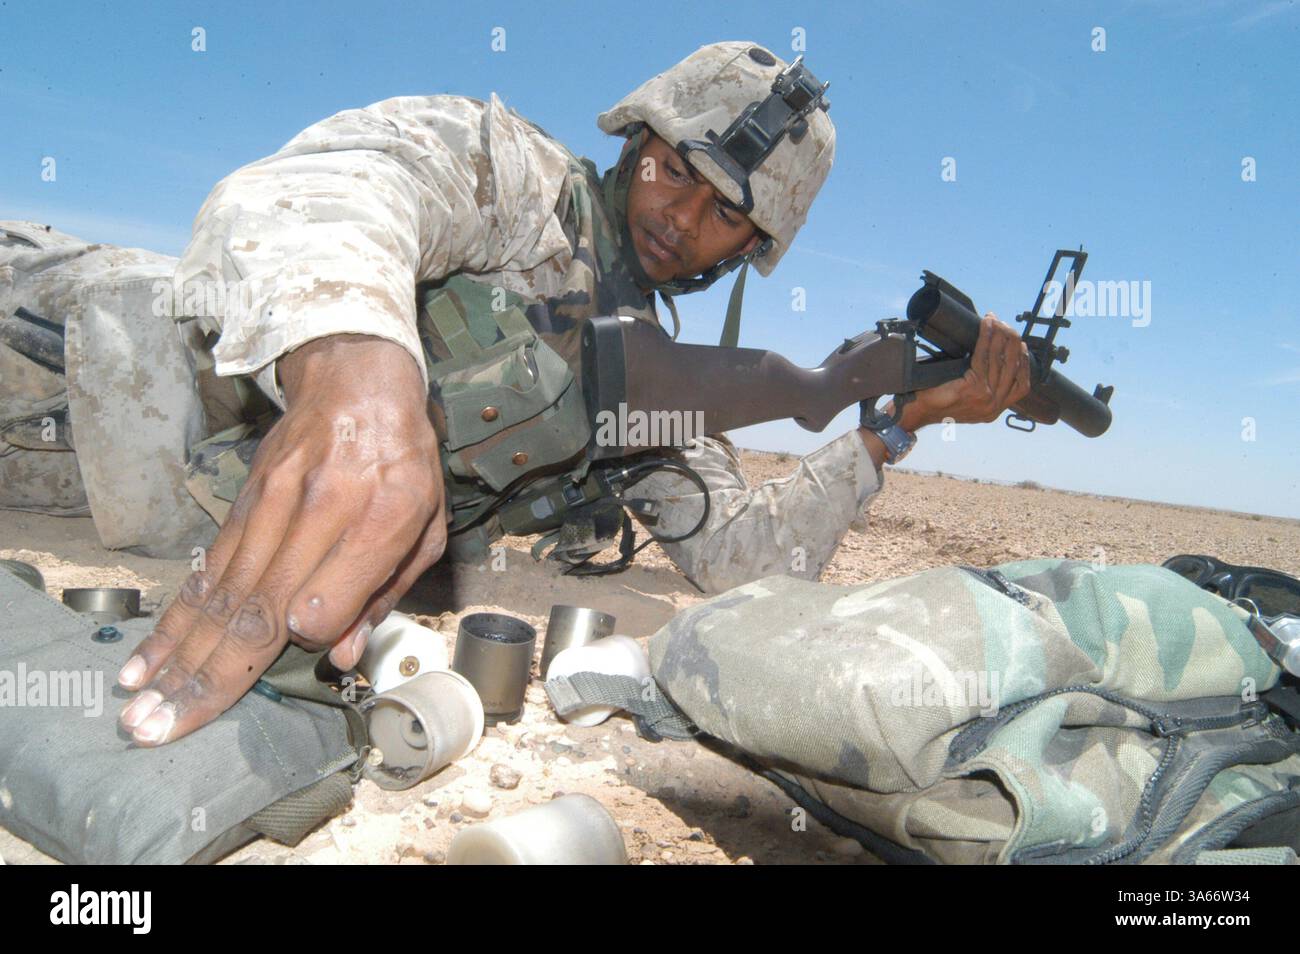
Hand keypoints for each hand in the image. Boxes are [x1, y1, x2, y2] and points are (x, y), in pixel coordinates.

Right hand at [116, 334, 445, 745]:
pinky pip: (208, 572)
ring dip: (179, 658)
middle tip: (164, 729)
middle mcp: (319, 512)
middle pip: (260, 606)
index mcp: (383, 515)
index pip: (333, 589)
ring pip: (223, 595)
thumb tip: (339, 656)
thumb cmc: (405, 463)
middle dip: (211, 675)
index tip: (296, 650)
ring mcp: (271, 508)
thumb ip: (387, 592)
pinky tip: (147, 659)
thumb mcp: (427, 524)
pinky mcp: (240, 507)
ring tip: (143, 711)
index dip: (311, 626)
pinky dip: (176, 620)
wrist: (356, 385)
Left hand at [905, 312, 1030, 428]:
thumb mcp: (967, 398)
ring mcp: (986, 398)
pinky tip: (987, 326)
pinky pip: (983, 357)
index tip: (1021, 345)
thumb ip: (982, 386)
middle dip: (1012, 342)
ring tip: (996, 321)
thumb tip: (992, 357)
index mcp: (994, 410)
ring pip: (1000, 360)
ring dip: (999, 336)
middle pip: (1013, 368)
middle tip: (1006, 325)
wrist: (918, 410)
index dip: (1024, 363)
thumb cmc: (937, 400)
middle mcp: (994, 406)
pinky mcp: (974, 389)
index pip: (1021, 386)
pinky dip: (986, 338)